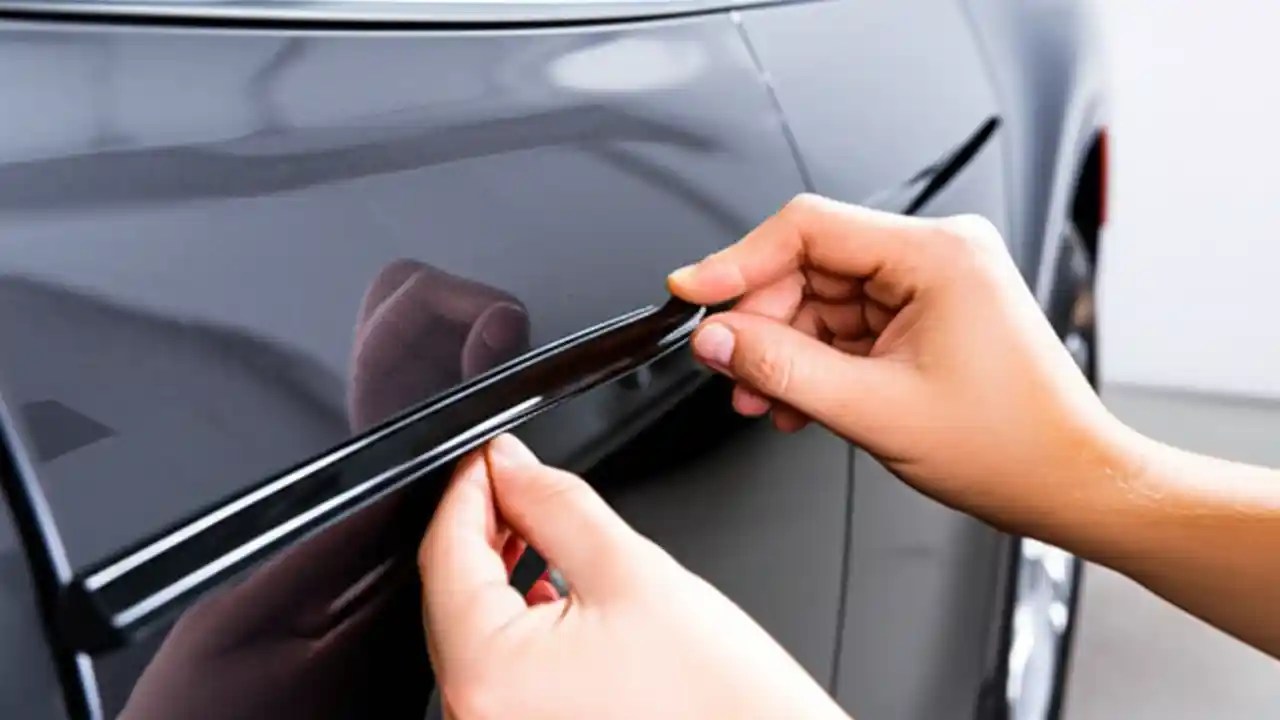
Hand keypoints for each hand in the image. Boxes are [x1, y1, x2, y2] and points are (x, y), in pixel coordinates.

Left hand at [418, 434, 847, 719]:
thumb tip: (509, 466)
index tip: (489, 456)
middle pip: (449, 596)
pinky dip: (514, 624)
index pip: (443, 556)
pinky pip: (498, 674)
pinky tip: (547, 591)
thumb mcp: (632, 571)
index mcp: (488, 675)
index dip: (466, 489)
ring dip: (496, 573)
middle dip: (480, 529)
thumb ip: (556, 505)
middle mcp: (476, 718)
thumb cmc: (719, 700)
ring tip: (535, 528)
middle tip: (517, 479)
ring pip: (471, 632)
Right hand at [668, 194, 1133, 535]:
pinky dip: (815, 361)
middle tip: (730, 369)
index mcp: (937, 254)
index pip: (808, 228)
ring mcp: (931, 284)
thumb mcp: (875, 410)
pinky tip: (798, 400)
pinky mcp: (925, 314)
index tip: (694, 291)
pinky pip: (846, 325)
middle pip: (809, 265)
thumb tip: (718, 339)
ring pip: (821, 300)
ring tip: (765, 400)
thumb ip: (783, 369)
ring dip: (785, 350)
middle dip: (762, 322)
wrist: (1069, 483)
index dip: (739, 260)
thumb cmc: (1011, 446)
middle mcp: (937, 255)